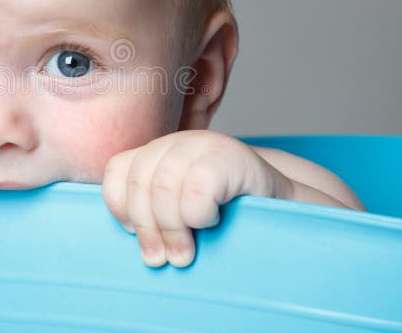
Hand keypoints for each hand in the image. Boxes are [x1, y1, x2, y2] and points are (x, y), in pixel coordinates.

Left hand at [102, 130, 289, 267]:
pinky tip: (212, 222)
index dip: (119, 206)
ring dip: (171, 230)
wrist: (283, 206)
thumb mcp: (181, 211)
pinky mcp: (229, 156)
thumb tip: (129, 246)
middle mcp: (176, 142)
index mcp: (158, 153)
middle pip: (139, 182)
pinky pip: (197, 190)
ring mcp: (203, 144)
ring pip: (164, 187)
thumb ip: (154, 215)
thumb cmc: (225, 217)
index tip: (131, 234)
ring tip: (184, 255)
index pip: (118, 170)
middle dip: (147, 228)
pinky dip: (198, 215)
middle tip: (161, 259)